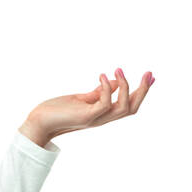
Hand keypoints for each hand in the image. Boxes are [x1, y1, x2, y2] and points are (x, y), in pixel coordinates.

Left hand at [20, 68, 154, 145]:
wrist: (39, 121)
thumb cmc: (58, 110)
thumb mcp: (82, 98)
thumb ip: (98, 92)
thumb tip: (113, 81)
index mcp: (103, 114)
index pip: (129, 104)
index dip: (141, 91)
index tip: (151, 76)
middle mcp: (103, 118)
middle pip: (132, 108)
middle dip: (143, 91)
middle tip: (149, 73)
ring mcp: (95, 118)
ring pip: (123, 108)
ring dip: (125, 87)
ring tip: (119, 69)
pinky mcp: (86, 116)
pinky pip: (105, 103)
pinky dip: (107, 88)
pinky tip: (101, 75)